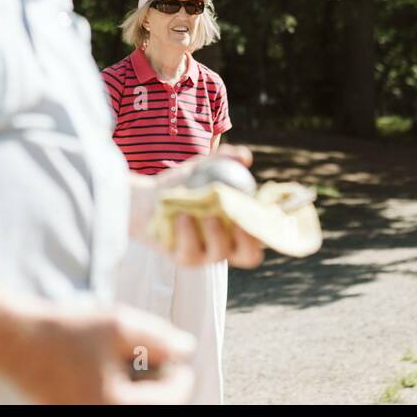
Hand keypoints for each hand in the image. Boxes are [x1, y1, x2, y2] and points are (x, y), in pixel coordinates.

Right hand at [0, 294, 196, 403]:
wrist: (17, 342)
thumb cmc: (64, 334)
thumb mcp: (118, 325)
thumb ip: (158, 337)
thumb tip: (185, 348)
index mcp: (116, 406)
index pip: (172, 399)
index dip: (179, 373)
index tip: (175, 356)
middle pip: (154, 407)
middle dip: (160, 384)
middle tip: (156, 358)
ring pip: (134, 406)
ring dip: (142, 390)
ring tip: (133, 362)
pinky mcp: (78, 412)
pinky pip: (113, 405)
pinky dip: (121, 393)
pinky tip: (113, 370)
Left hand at [128, 145, 265, 268]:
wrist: (149, 197)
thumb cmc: (185, 182)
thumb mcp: (205, 166)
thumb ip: (225, 158)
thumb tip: (245, 157)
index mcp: (239, 228)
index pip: (262, 236)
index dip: (267, 228)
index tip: (261, 209)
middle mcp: (228, 246)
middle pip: (249, 256)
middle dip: (247, 240)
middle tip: (239, 219)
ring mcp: (206, 256)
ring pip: (218, 253)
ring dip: (215, 234)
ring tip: (205, 213)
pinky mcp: (184, 260)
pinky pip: (190, 252)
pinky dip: (187, 234)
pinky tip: (183, 216)